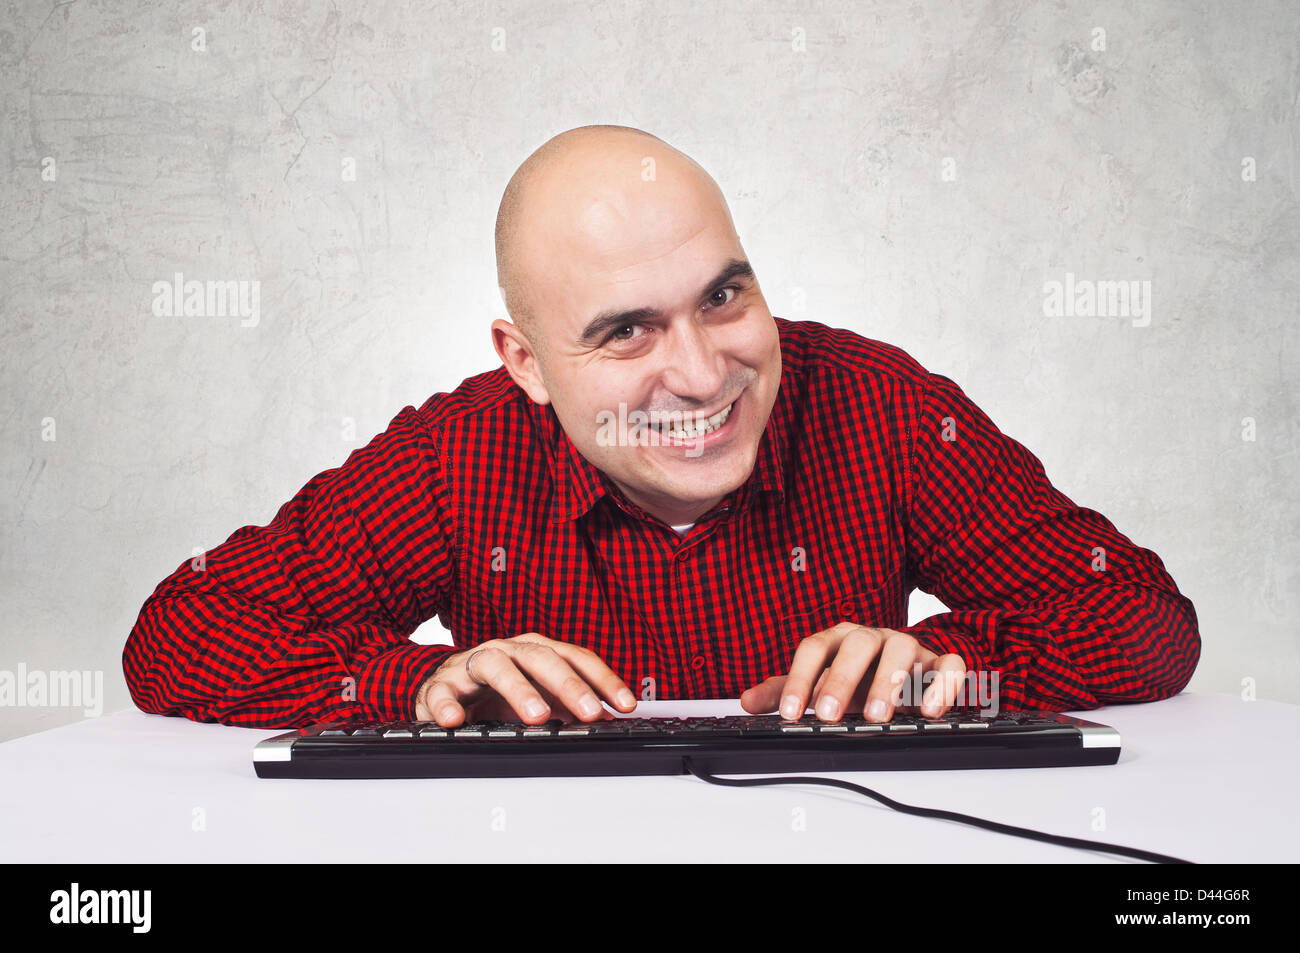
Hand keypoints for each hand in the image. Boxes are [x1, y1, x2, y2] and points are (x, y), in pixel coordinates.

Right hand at [414, 633, 637, 726]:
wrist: (441, 688)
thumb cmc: (495, 692)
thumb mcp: (536, 695)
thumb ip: (568, 704)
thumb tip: (607, 719)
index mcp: (534, 650)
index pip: (575, 657)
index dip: (603, 679)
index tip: (625, 704)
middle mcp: (507, 650)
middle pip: (541, 657)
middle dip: (569, 684)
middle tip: (590, 712)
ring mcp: (472, 664)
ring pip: (496, 666)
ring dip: (518, 690)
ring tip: (537, 717)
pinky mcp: (440, 684)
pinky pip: (441, 692)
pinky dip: (447, 705)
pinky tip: (455, 720)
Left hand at [740, 623, 967, 721]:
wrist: (901, 667)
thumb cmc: (854, 677)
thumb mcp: (817, 684)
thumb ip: (783, 692)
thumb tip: (748, 703)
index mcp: (838, 638)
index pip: (813, 649)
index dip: (799, 680)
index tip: (789, 713)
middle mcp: (872, 637)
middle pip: (856, 645)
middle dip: (841, 680)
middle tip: (829, 714)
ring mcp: (907, 646)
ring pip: (901, 648)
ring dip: (890, 681)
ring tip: (877, 716)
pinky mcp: (939, 662)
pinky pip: (949, 665)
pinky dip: (943, 684)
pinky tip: (929, 710)